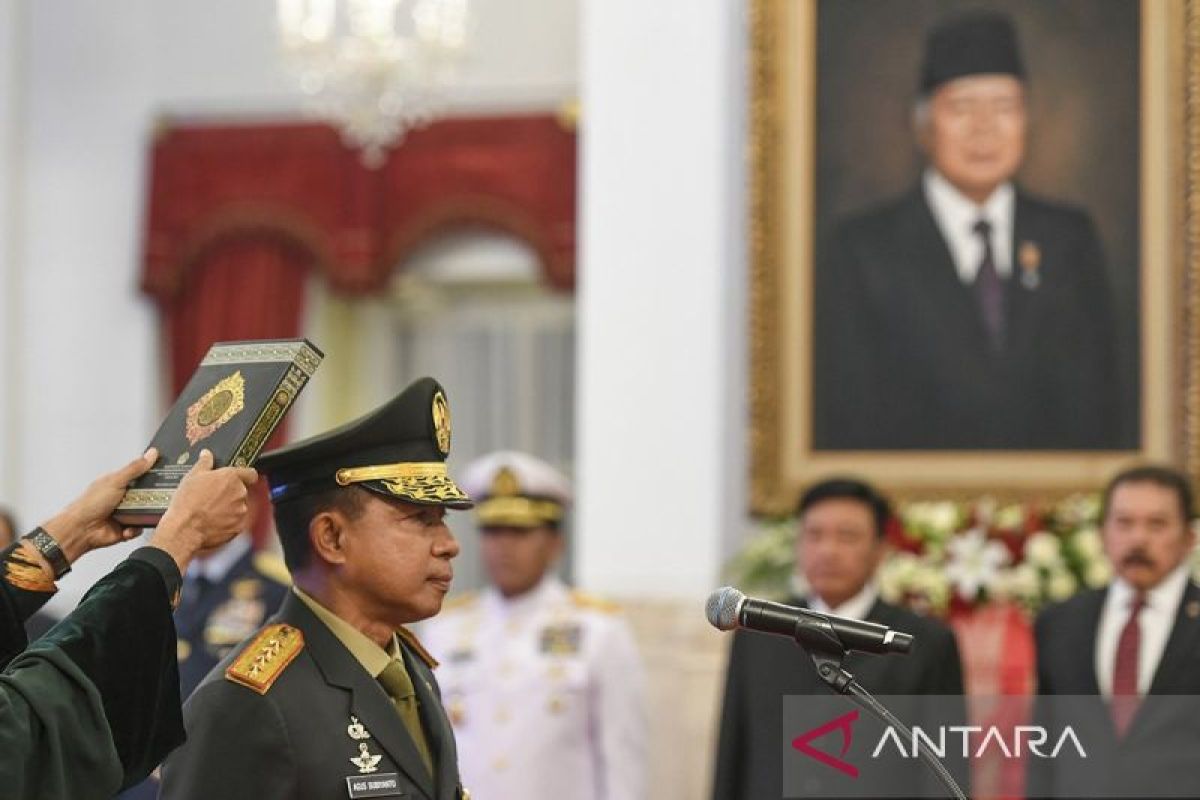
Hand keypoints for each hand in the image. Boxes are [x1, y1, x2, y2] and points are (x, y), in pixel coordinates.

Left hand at [40, 448, 159, 563]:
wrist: (81, 530)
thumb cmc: (89, 504)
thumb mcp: (116, 481)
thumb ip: (135, 468)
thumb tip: (151, 454)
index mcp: (119, 483)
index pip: (142, 475)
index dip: (153, 474)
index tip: (166, 474)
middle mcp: (123, 498)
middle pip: (148, 494)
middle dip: (153, 497)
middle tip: (156, 496)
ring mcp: (126, 513)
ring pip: (147, 511)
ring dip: (144, 513)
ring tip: (138, 513)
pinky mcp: (127, 528)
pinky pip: (141, 527)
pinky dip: (136, 528)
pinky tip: (128, 526)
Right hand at [149, 450, 257, 572]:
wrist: (185, 528)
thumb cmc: (187, 502)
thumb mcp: (192, 476)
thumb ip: (204, 463)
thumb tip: (207, 454)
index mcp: (231, 477)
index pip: (250, 473)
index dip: (245, 475)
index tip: (239, 478)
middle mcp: (240, 493)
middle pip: (241, 491)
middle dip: (230, 493)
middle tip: (213, 497)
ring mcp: (241, 511)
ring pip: (238, 507)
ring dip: (229, 508)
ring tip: (210, 511)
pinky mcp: (238, 526)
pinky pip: (236, 522)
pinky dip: (227, 522)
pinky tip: (212, 522)